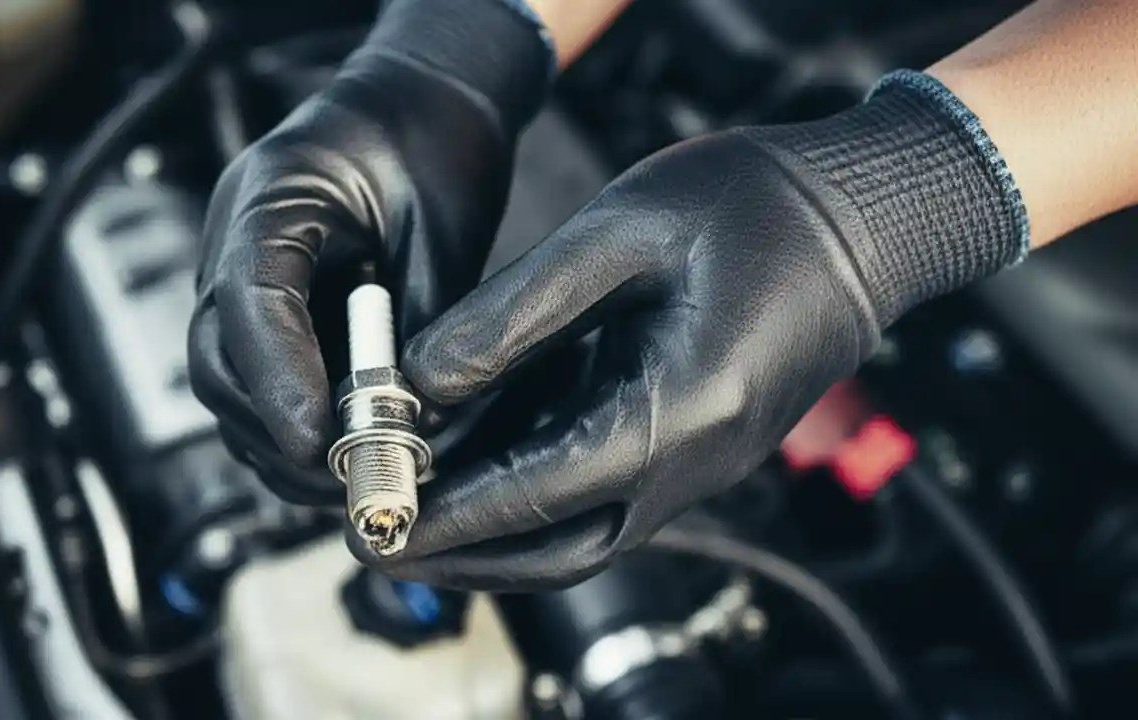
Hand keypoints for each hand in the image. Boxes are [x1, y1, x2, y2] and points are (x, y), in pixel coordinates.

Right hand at [188, 0, 552, 503]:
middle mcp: (238, 242)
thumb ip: (422, 320)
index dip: (277, 378)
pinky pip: (262, 382)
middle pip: (217, 359)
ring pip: (231, 385)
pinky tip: (353, 452)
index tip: (317, 441)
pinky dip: (299, 427)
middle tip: (349, 478)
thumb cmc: (434, 139)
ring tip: (357, 478)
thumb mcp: (442, 224)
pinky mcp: (270, 312)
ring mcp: (245, 279)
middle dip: (277, 432)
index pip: (247, 300)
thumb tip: (418, 420)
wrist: (423, 102)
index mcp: (272, 195)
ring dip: (284, 445)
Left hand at [363, 76, 1025, 588]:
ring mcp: (697, 462)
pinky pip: (599, 491)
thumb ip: (514, 314)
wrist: (862, 214)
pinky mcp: (691, 443)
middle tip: (377, 530)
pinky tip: (474, 455)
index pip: (535, 492)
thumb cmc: (759, 206)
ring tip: (409, 501)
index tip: (371, 519)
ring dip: (492, 528)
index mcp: (681, 411)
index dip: (446, 512)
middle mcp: (693, 463)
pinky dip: (529, 488)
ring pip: (575, 532)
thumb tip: (423, 378)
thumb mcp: (619, 234)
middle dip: (461, 549)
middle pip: (555, 548)